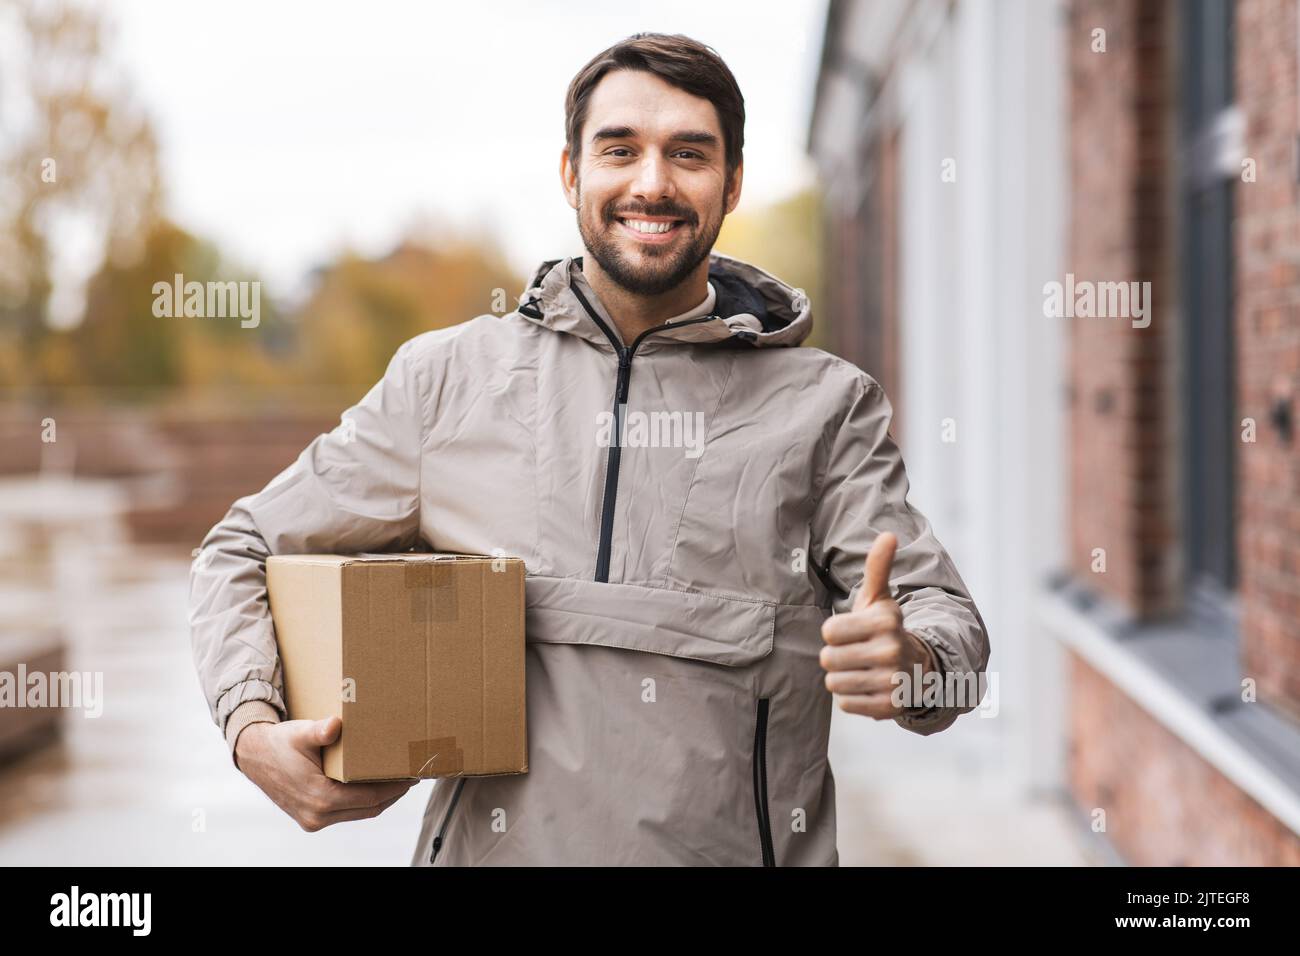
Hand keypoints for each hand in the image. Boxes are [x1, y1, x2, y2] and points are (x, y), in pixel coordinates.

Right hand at [235, 716, 417, 831]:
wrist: (254, 757)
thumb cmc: (281, 742)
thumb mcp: (300, 733)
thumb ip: (319, 731)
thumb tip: (335, 725)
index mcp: (319, 798)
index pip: (370, 797)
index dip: (394, 787)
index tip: (412, 774)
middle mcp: (317, 816)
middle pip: (369, 808)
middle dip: (393, 793)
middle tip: (412, 776)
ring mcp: (314, 820)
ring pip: (359, 813)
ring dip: (381, 799)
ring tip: (399, 781)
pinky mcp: (311, 819)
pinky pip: (347, 813)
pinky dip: (364, 801)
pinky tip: (375, 786)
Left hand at [819, 532, 937, 718]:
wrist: (917, 669)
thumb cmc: (886, 630)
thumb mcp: (880, 599)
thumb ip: (878, 567)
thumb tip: (889, 535)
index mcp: (885, 622)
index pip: (828, 631)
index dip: (835, 633)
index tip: (854, 632)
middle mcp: (891, 651)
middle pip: (828, 659)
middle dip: (837, 657)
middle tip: (857, 653)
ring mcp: (891, 681)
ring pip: (834, 683)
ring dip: (843, 678)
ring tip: (863, 670)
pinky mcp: (888, 707)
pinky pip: (846, 704)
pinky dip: (852, 698)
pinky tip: (870, 687)